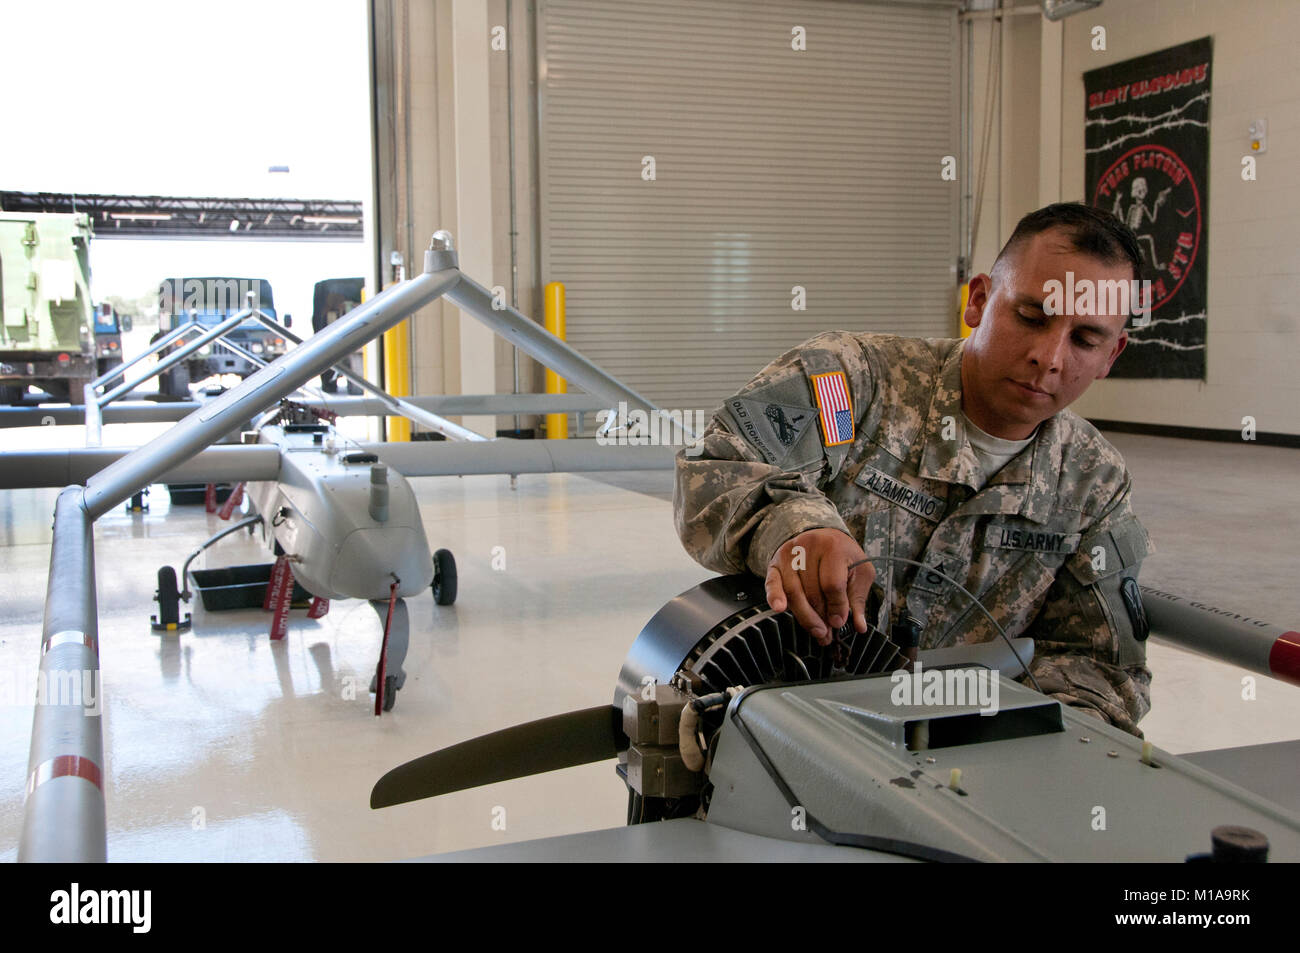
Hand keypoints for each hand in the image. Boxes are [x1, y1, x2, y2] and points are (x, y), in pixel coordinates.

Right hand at [764, 529, 874, 645]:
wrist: (822, 536)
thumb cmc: (842, 555)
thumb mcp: (859, 571)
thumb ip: (858, 599)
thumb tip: (859, 626)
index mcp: (833, 547)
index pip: (832, 584)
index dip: (837, 607)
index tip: (839, 622)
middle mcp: (809, 547)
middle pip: (812, 591)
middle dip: (820, 616)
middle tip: (826, 632)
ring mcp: (790, 554)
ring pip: (794, 591)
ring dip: (804, 616)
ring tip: (815, 630)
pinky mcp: (776, 562)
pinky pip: (773, 583)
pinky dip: (775, 597)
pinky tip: (780, 608)